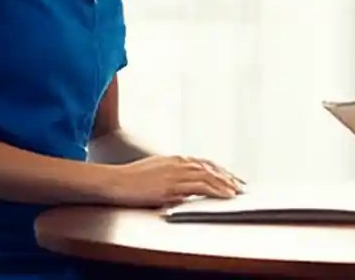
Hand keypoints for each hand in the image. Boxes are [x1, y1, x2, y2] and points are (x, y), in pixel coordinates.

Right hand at [102, 155, 243, 206]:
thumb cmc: (130, 180)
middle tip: (240, 185)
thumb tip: (184, 192)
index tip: (230, 177)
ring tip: (237, 192)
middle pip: (210, 167)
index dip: (219, 170)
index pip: (203, 163)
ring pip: (209, 176)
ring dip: (225, 184)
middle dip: (227, 176)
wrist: (114, 181)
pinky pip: (200, 186)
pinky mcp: (172, 185)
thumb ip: (172, 179)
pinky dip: (216, 190)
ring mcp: (176, 172)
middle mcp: (178, 162)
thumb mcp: (155, 174)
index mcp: (174, 159)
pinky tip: (225, 195)